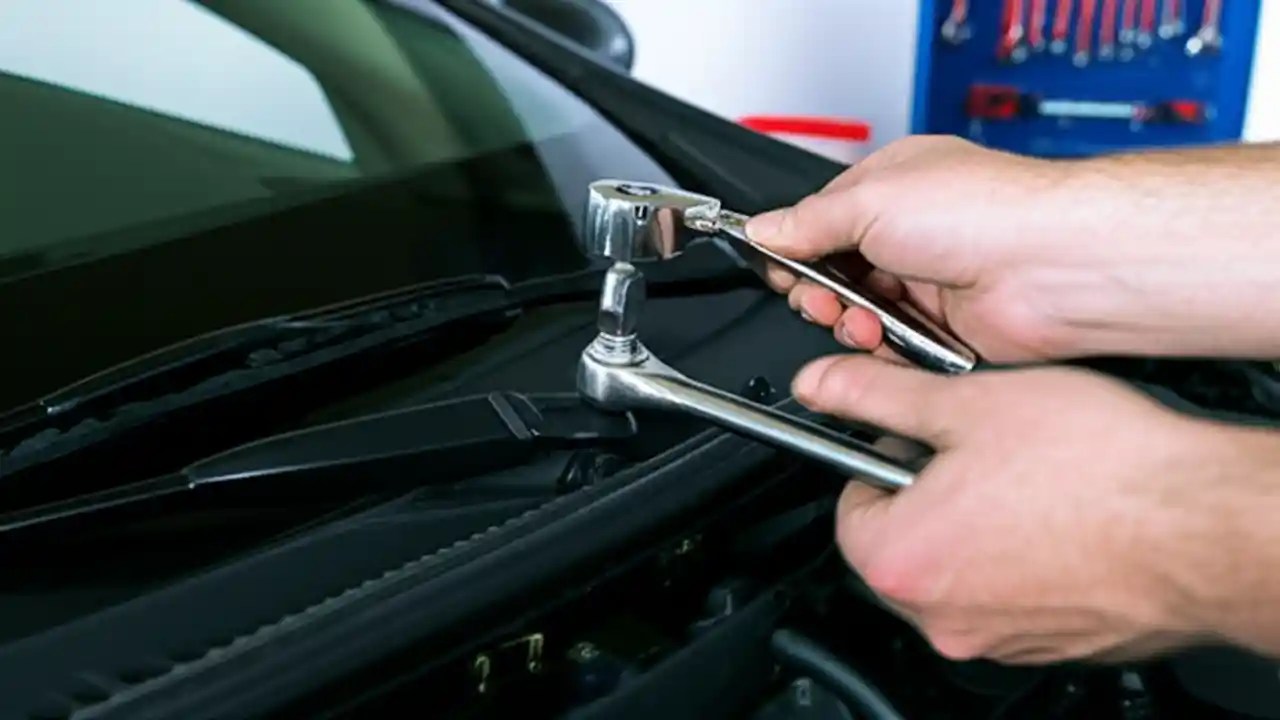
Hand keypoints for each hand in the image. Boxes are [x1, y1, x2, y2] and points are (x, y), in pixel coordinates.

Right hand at [748, 135, 1279, 361]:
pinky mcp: (942, 329)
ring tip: (859, 318)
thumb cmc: (988, 213)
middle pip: (833, 274)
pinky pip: (890, 350)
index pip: (818, 222)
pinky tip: (885, 338)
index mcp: (891, 188)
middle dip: (817, 291)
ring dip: (848, 322)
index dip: (794, 248)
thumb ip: (807, 222)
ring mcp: (926, 283)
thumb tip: (762, 230)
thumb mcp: (870, 200)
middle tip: (819, 297)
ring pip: (857, 316)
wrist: (1053, 268)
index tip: (779, 266)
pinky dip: (881, 350)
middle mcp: (909, 235)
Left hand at [794, 354, 1279, 663]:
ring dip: (978, 523)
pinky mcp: (1053, 645)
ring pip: (960, 569)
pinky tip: (1064, 515)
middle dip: (929, 492)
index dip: (882, 455)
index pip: (848, 503)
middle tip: (981, 448)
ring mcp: (999, 640)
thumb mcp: (968, 404)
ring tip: (1032, 479)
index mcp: (900, 560)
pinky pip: (1013, 595)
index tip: (917, 435)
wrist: (1205, 526)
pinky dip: (1025, 558)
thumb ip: (878, 396)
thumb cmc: (1101, 471)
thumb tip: (824, 386)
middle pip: (902, 541)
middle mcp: (940, 618)